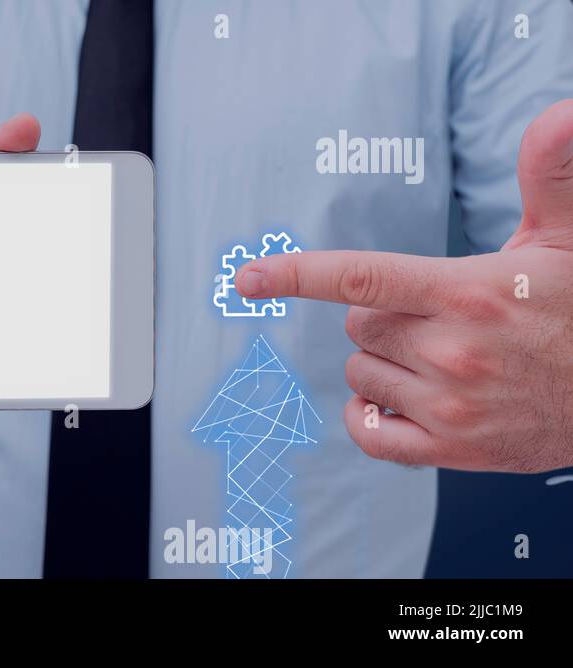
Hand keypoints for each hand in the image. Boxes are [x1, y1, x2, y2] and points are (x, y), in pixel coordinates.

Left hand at [236, 99, 572, 472]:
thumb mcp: (567, 238)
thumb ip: (550, 174)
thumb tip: (558, 112)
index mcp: (468, 292)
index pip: (359, 277)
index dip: (295, 274)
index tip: (246, 278)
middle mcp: (451, 351)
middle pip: (356, 325)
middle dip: (383, 318)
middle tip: (437, 318)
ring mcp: (449, 405)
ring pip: (361, 374)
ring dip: (384, 366)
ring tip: (442, 360)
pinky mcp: (452, 449)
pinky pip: (370, 434)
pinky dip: (372, 419)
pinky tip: (399, 404)